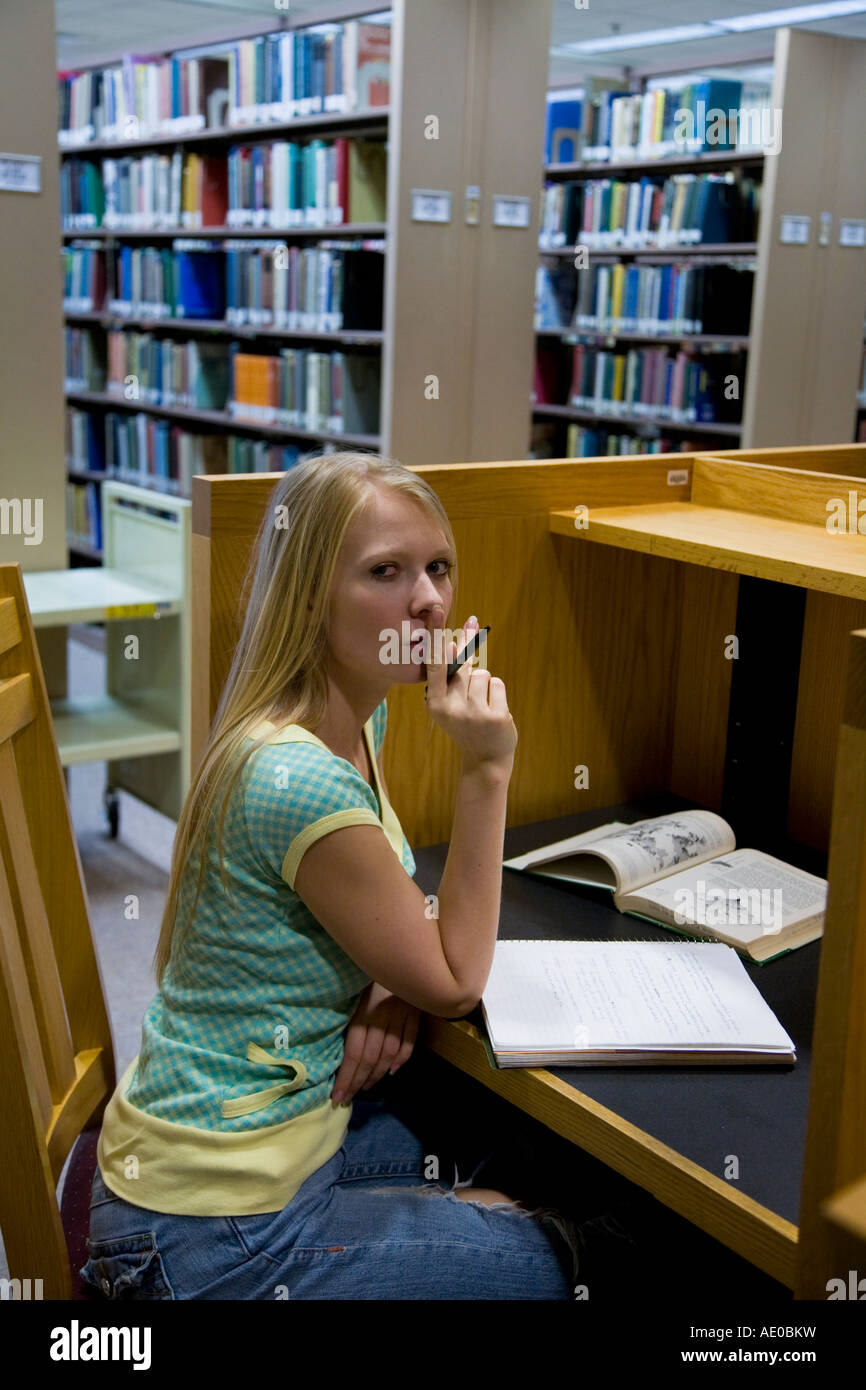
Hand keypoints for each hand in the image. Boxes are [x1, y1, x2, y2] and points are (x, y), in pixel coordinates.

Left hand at [331, 981, 419, 1106]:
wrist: (399, 951)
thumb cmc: (366, 972)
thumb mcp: (352, 993)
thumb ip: (349, 1018)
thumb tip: (338, 1049)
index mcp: (362, 1013)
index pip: (354, 1054)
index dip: (346, 1078)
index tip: (337, 1097)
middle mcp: (381, 1017)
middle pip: (370, 1058)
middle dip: (358, 1082)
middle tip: (348, 1099)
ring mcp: (400, 1016)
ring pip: (389, 1054)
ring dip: (377, 1075)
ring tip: (366, 1087)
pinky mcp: (415, 1012)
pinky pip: (409, 1041)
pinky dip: (402, 1059)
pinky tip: (391, 1071)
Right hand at [424, 608, 516, 770]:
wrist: (484, 760)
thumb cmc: (468, 725)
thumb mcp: (452, 702)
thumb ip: (452, 676)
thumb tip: (456, 642)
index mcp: (434, 703)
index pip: (434, 664)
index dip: (435, 635)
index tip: (436, 611)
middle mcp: (450, 708)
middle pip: (464, 665)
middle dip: (468, 649)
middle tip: (471, 624)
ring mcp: (473, 713)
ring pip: (482, 674)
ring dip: (485, 685)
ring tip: (482, 706)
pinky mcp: (494, 717)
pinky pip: (497, 684)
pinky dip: (498, 694)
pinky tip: (494, 712)